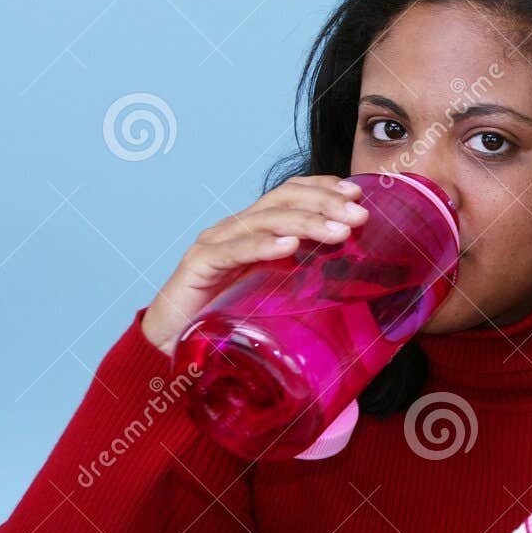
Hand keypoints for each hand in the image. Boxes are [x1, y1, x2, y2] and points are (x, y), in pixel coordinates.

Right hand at [140, 175, 370, 355]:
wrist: (172, 344)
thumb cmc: (226, 319)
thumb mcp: (273, 293)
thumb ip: (301, 280)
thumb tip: (351, 279)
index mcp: (255, 230)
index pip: (290, 194)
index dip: (322, 188)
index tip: (356, 194)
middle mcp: (235, 229)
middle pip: (283, 200)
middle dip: (325, 203)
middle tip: (358, 216)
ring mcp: (216, 243)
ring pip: (265, 220)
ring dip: (306, 222)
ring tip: (338, 232)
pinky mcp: (199, 264)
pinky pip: (235, 250)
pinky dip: (263, 245)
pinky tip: (289, 247)